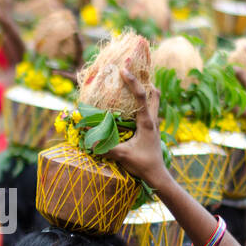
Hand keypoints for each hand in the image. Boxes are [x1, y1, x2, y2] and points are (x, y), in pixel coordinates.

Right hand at [104, 67, 167, 184]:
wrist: (158, 175)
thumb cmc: (142, 164)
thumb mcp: (122, 155)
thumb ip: (105, 147)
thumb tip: (87, 141)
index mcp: (146, 122)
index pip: (141, 96)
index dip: (132, 81)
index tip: (123, 70)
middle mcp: (153, 120)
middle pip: (154, 93)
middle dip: (145, 80)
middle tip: (134, 70)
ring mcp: (154, 124)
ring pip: (154, 100)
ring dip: (146, 89)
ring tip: (134, 82)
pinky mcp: (152, 129)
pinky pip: (150, 109)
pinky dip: (143, 101)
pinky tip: (133, 104)